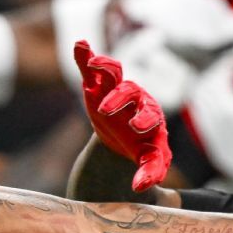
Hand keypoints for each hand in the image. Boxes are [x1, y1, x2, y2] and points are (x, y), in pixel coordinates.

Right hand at [73, 40, 171, 191]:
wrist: (125, 138)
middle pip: (131, 92)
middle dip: (119, 99)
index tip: (136, 127)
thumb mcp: (151, 162)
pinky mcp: (97, 87)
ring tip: (94, 65)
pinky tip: (80, 45)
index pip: (151, 114)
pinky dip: (86, 57)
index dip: (144, 118)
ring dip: (105, 68)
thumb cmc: (142, 149)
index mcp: (151, 117)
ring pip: (114, 74)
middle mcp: (136, 100)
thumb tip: (139, 188)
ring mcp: (116, 90)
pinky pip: (92, 69)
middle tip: (106, 111)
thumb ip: (150, 173)